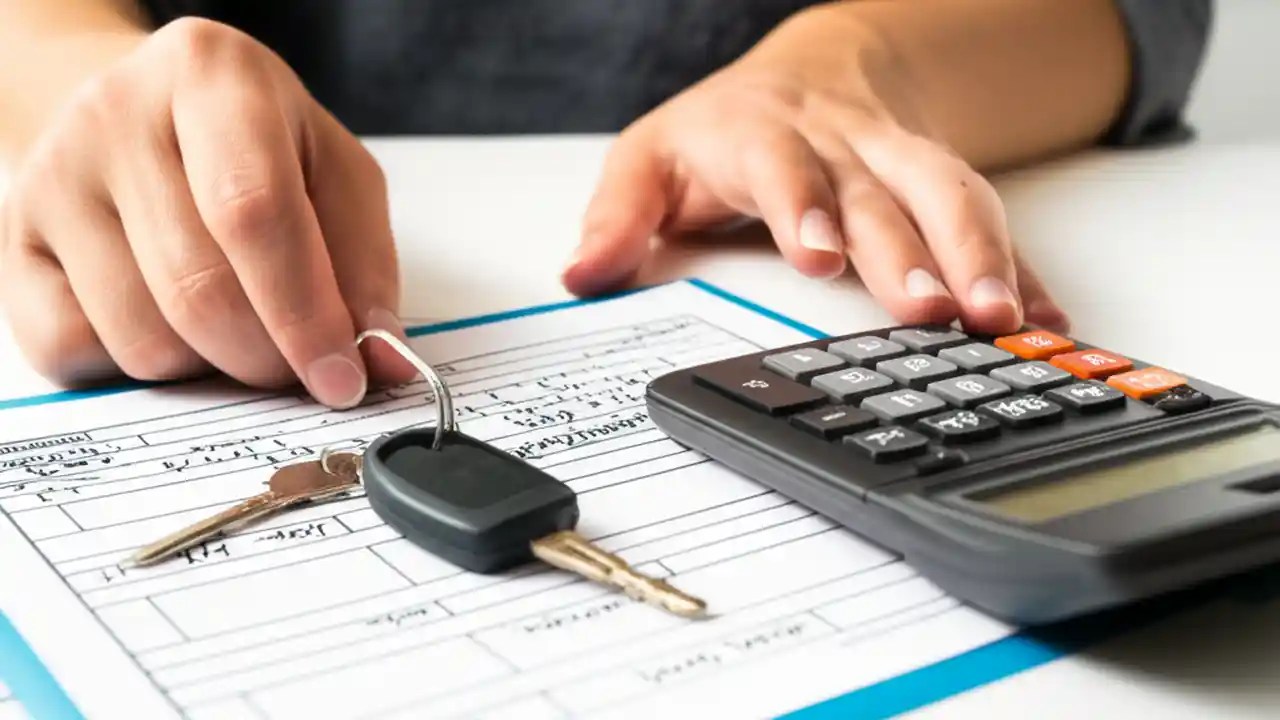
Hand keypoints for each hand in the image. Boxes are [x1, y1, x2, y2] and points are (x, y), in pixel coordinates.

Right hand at [0, 18, 412, 406]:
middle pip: (199, 289)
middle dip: (266, 358)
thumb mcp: (334, 174)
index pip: (254, 212)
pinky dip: (137, 368)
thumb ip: (365, 265)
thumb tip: (380, 362)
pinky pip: (75, 351)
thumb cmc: (254, 149)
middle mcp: (116, 116)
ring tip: (232, 326)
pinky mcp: (12, 240)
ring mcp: (52, 178)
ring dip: (207, 366)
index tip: (344, 378)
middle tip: (297, 368)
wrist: (136, 114)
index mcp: (212, 77)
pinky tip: (166, 322)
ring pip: (142, 338)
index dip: (306, 313)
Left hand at [562, 6, 1068, 334]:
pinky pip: (987, 222)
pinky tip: (1046, 320)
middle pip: (883, 190)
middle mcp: (841, 144)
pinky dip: (1024, 270)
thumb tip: (580, 276)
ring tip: (1006, 322)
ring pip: (951, 196)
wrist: (809, 74)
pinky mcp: (937, 184)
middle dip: (913, 250)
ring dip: (984, 256)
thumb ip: (617, 216)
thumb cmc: (721, 130)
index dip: (802, 205)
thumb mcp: (650, 160)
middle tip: (935, 312)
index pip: (782, 165)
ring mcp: (898, 161)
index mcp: (762, 136)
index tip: (818, 256)